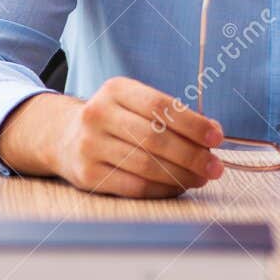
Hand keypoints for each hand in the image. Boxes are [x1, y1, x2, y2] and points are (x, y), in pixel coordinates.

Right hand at [0, 78, 225, 197]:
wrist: (62, 137)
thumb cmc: (115, 121)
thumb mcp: (134, 104)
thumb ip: (172, 116)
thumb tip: (213, 135)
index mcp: (115, 90)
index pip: (160, 106)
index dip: (193, 123)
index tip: (216, 138)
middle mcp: (98, 114)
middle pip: (155, 138)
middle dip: (192, 155)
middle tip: (215, 167)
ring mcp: (89, 145)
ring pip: (147, 165)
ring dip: (181, 175)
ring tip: (201, 178)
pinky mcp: (87, 174)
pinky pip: (134, 186)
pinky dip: (162, 189)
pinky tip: (178, 187)